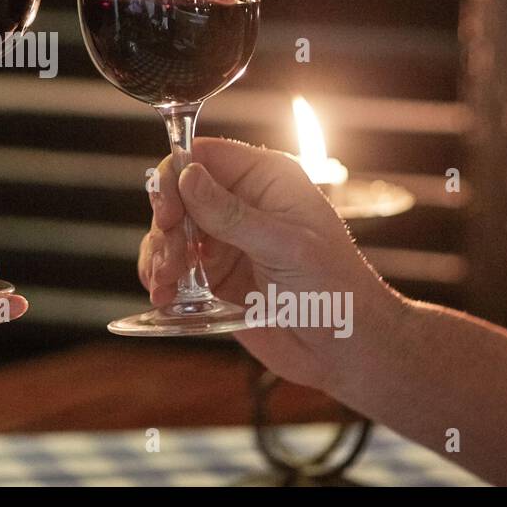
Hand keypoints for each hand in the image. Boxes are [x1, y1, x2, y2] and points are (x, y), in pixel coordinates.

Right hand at [139, 138, 404, 392]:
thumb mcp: (286, 247)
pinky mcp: (214, 276)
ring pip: (170, 232)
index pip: (206, 155)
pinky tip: (165, 297)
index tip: (167, 210)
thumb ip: (232, 214)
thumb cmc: (335, 291)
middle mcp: (242, 204)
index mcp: (267, 180)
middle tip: (170, 258)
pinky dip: (161, 279)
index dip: (177, 174)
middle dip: (166, 224)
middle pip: (178, 193)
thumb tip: (187, 177)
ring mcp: (225, 240)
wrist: (347, 351)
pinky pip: (173, 267)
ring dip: (159, 255)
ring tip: (167, 284)